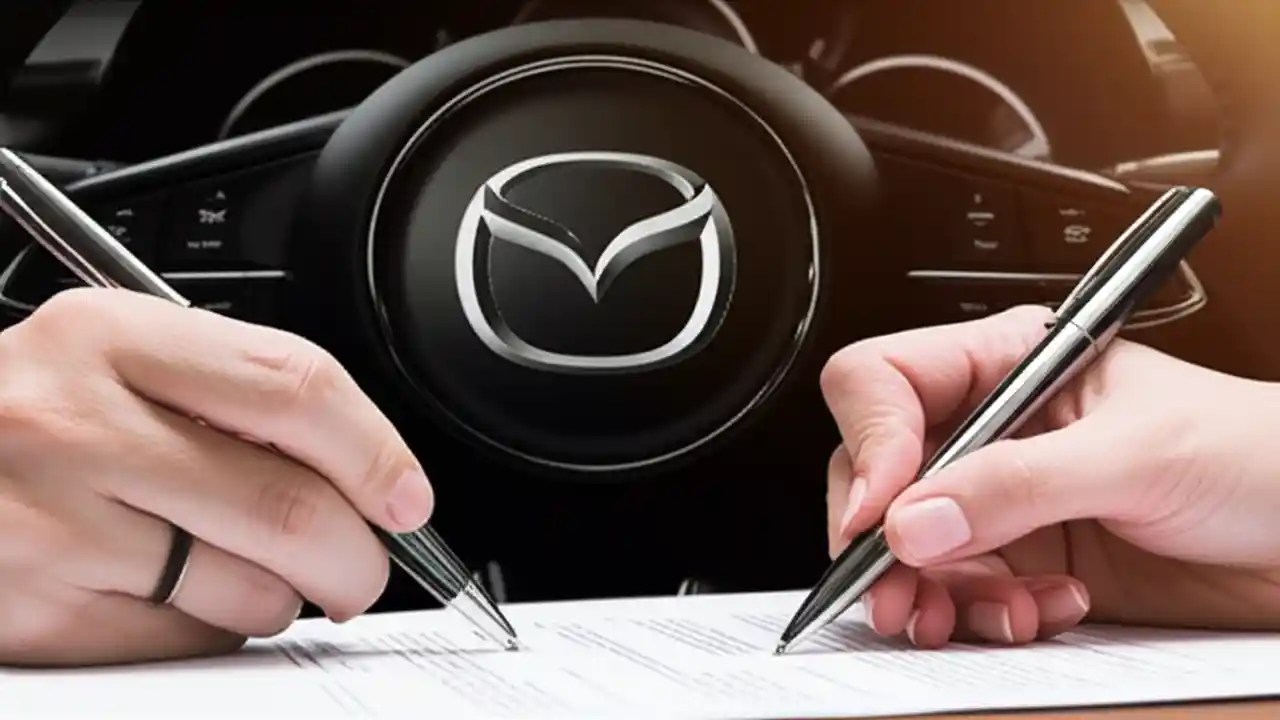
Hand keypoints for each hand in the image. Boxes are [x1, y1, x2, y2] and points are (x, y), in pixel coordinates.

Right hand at [0, 289, 432, 665]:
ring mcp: (47, 525)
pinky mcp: (35, 612)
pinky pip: (184, 643)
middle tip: (360, 567)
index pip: (295, 386)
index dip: (376, 451)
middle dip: (356, 556)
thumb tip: (366, 475)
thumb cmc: (23, 422)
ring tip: (238, 570)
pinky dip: (211, 633)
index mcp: (109, 336)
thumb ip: (231, 398)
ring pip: (248, 590)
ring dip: (279, 597)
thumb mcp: (113, 365)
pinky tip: (170, 595)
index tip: (407, 496)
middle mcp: (72, 423)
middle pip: (288, 506)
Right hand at [823, 304, 1279, 648]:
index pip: (886, 380)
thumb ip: (1017, 484)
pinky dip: (987, 614)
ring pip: (909, 546)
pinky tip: (1043, 609)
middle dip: (884, 538)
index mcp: (1009, 364)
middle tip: (900, 588)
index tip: (880, 512)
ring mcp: (1004, 500)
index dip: (869, 442)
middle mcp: (993, 429)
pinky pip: (961, 593)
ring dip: (934, 591)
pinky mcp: (1024, 561)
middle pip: (876, 472)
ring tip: (980, 614)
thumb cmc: (1256, 455)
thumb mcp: (1134, 455)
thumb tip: (913, 521)